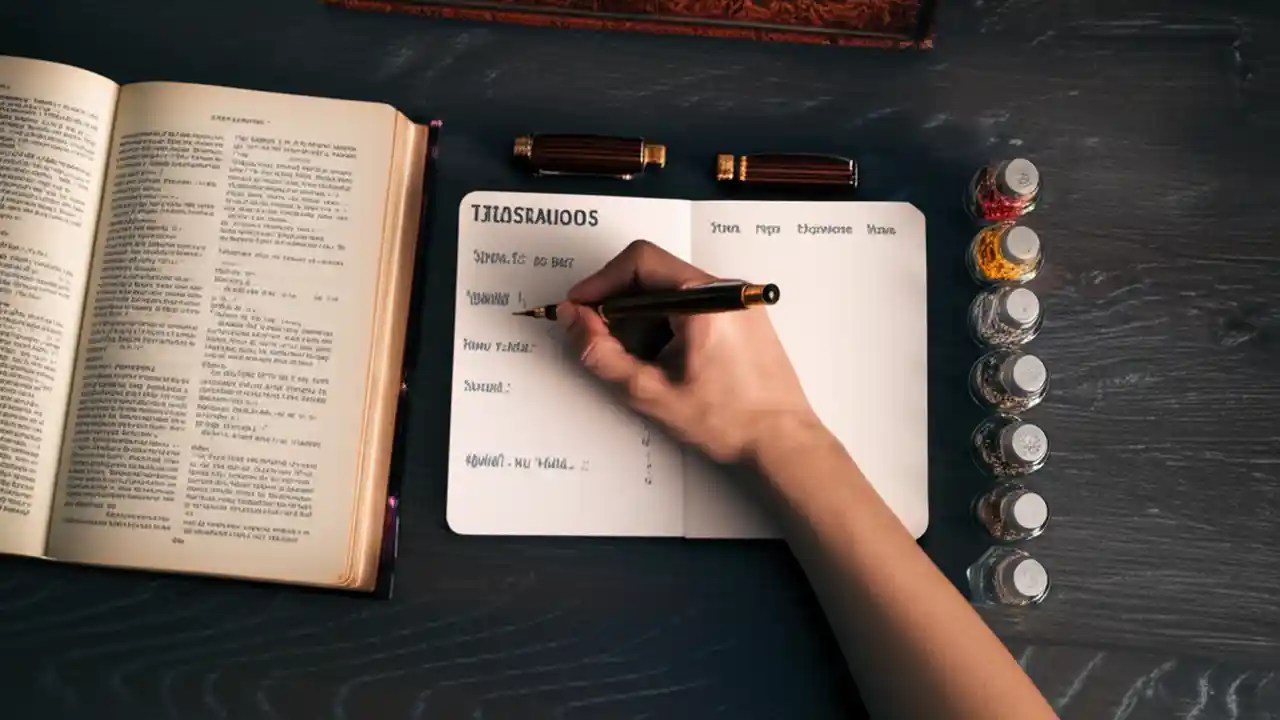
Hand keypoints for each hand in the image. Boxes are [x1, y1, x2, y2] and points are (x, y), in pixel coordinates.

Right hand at [557, 240, 822, 463]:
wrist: (784, 443)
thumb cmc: (729, 421)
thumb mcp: (652, 393)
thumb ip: (603, 354)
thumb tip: (573, 320)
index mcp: (704, 299)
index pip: (639, 262)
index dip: (600, 283)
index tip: (579, 309)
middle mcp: (725, 289)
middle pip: (653, 274)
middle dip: (619, 306)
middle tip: (603, 343)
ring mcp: (737, 301)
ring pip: (671, 291)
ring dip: (643, 319)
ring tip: (642, 364)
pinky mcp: (743, 317)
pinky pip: (693, 305)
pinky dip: (667, 325)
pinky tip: (667, 363)